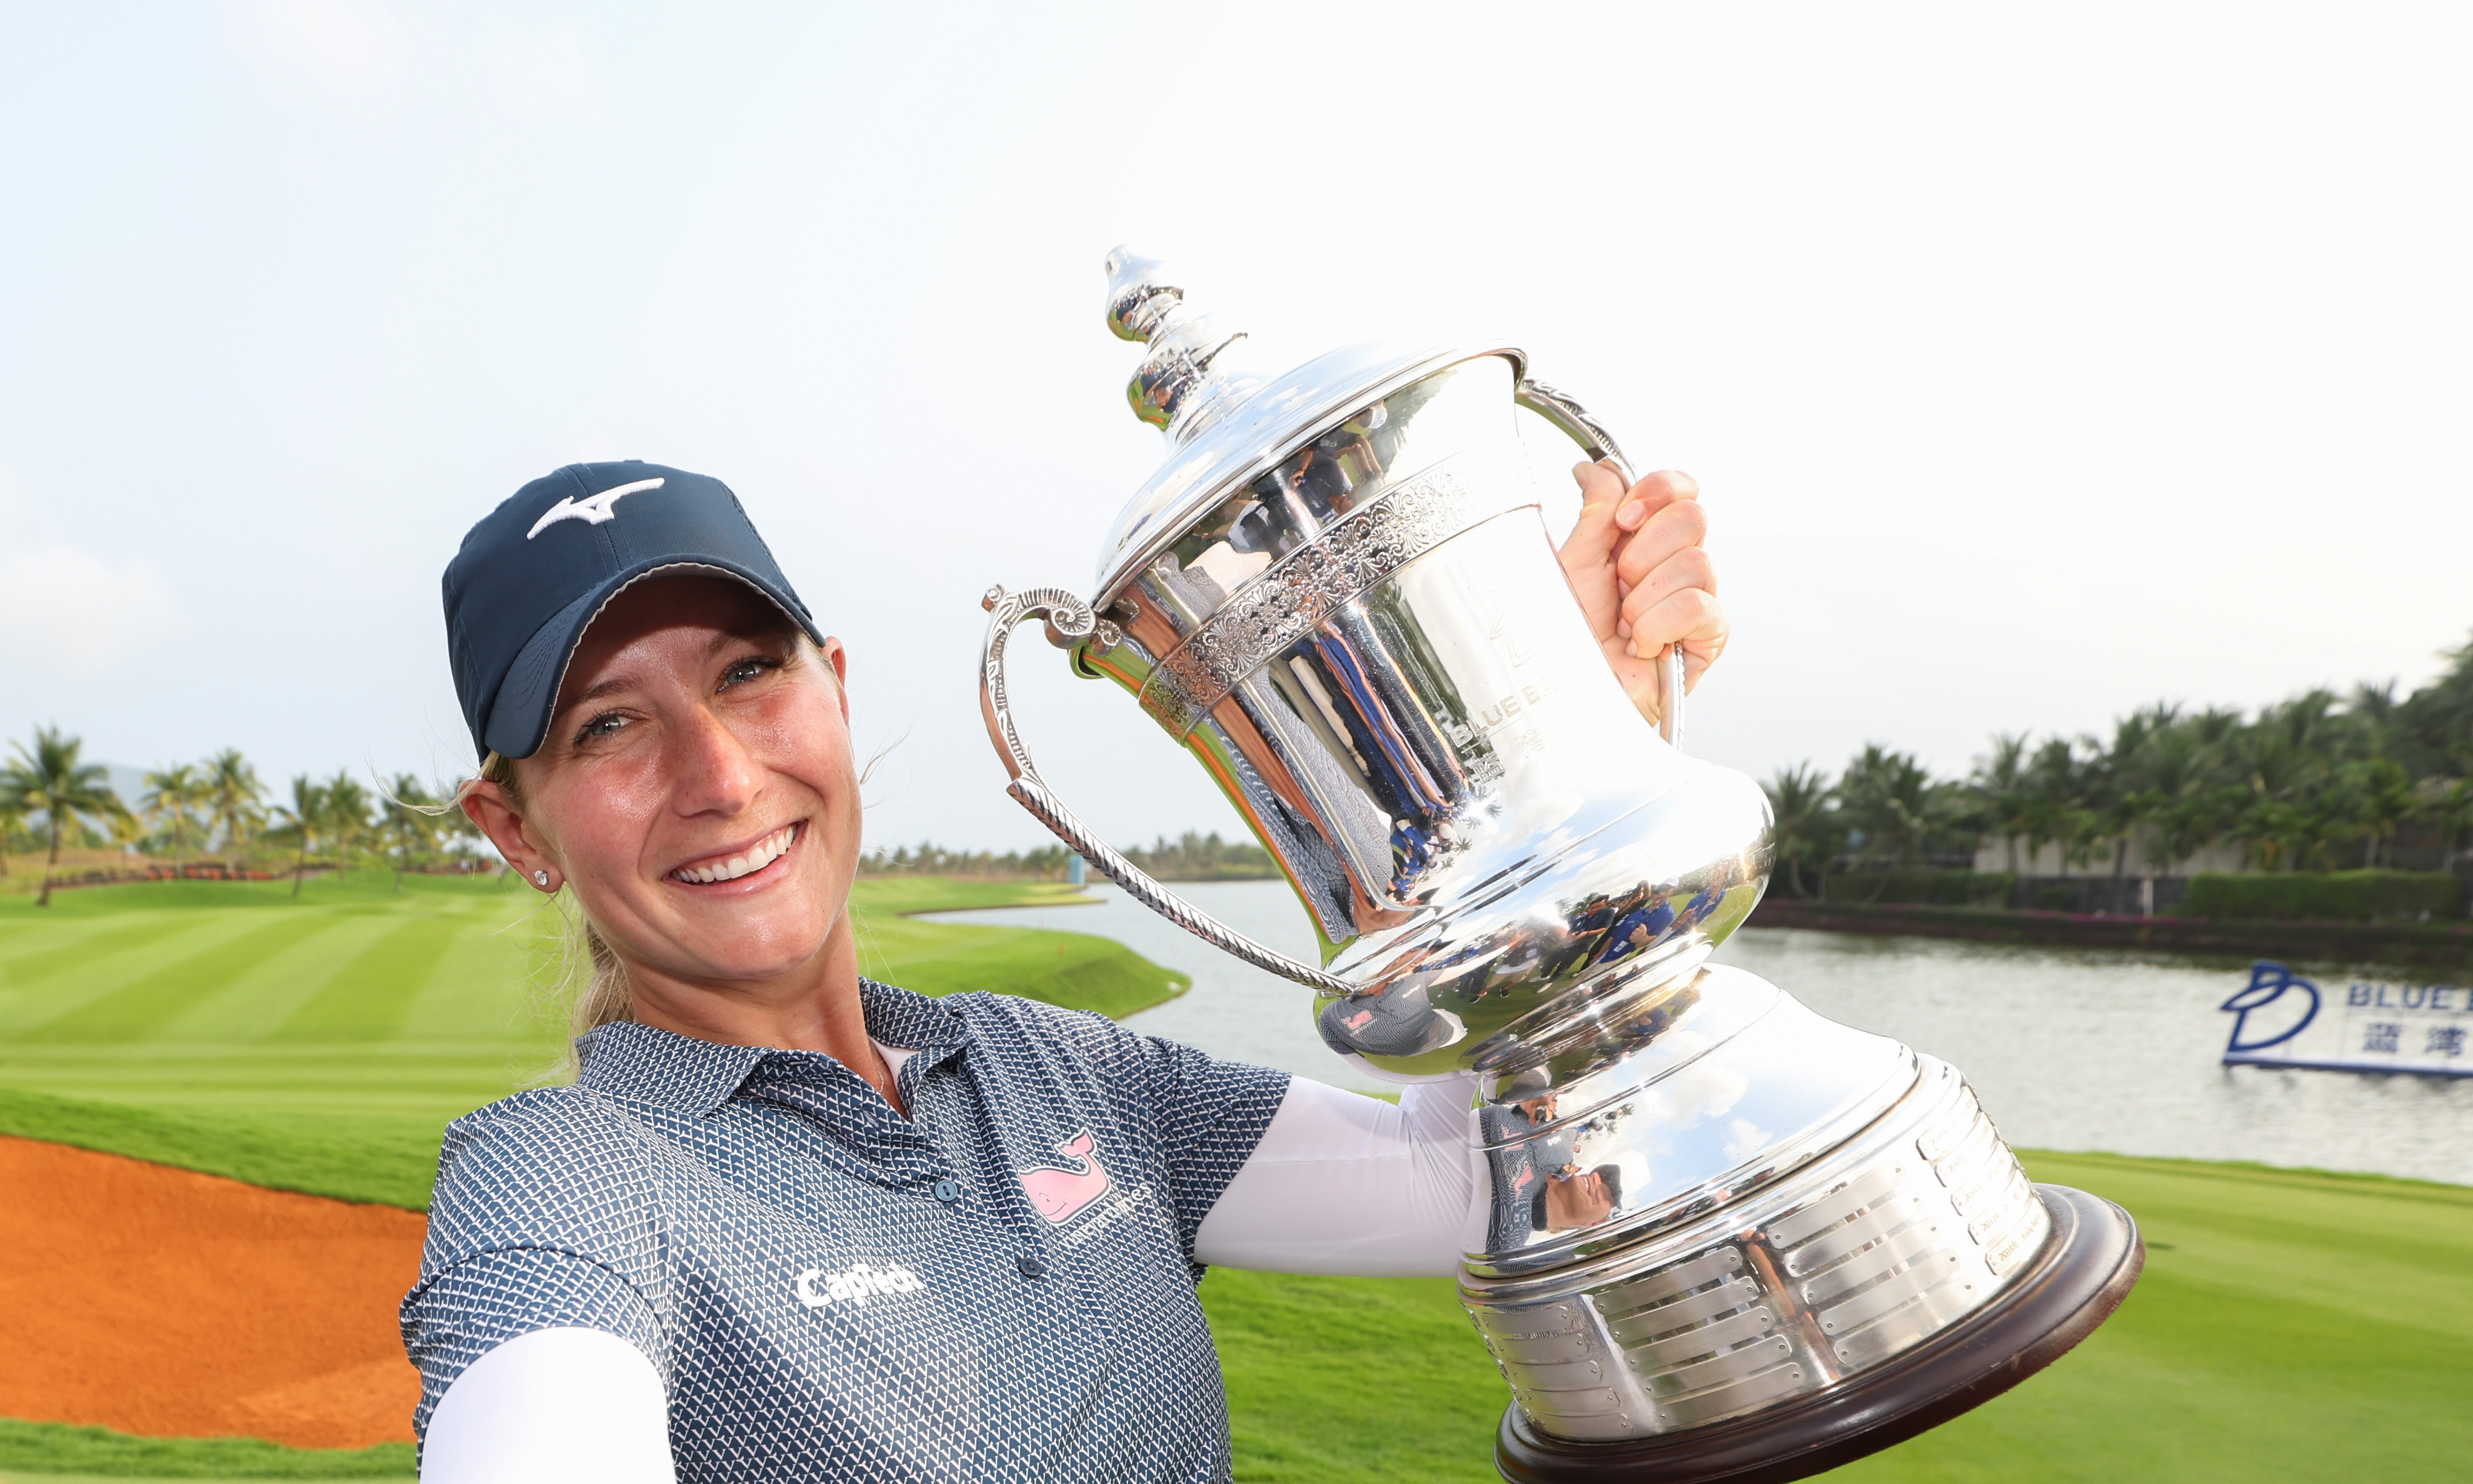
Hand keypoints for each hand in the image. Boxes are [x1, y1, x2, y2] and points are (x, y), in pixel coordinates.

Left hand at [1556, 463, 1726, 725]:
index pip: (1682, 489)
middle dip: (1644, 550)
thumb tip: (1596, 468)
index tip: (1622, 519)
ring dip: (1644, 596)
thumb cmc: (1563, 638)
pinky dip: (1659, 624)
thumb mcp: (1572, 561)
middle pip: (1694, 517)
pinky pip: (1699, 605)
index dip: (1658, 491)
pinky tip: (1640, 645)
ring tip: (1623, 624)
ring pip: (1697, 561)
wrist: (1565, 694)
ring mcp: (1696, 601)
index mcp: (1643, 541)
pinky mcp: (1708, 638)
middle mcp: (1674, 566)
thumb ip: (1595, 510)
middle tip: (1617, 584)